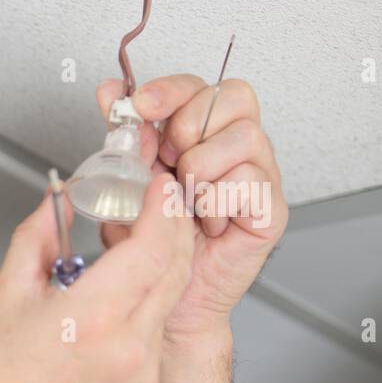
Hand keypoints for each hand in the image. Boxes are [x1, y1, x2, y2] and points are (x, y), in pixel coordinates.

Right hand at [0, 171, 193, 382]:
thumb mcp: (7, 295)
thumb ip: (37, 237)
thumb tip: (56, 203)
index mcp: (93, 317)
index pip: (153, 245)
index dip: (161, 208)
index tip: (155, 188)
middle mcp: (128, 346)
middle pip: (175, 268)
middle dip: (172, 227)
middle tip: (156, 204)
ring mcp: (142, 372)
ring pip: (170, 300)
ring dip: (164, 265)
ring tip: (138, 245)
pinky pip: (158, 332)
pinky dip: (150, 303)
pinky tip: (125, 294)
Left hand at [95, 75, 288, 342]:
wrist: (163, 296)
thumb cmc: (150, 239)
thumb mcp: (126, 181)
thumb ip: (124, 136)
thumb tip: (110, 92)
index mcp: (202, 133)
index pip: (201, 86)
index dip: (170, 90)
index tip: (139, 106)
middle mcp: (234, 147)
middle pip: (232, 98)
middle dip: (187, 127)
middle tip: (167, 163)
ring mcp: (259, 175)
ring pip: (244, 138)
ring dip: (200, 168)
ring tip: (186, 199)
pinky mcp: (271, 208)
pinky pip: (248, 182)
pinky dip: (216, 202)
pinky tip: (205, 222)